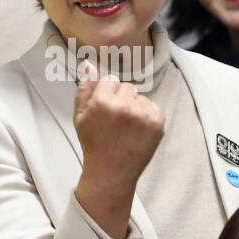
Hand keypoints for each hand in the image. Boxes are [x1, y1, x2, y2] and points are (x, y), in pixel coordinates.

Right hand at [73, 61, 164, 237]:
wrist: (111, 172)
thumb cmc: (94, 145)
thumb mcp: (80, 116)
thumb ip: (85, 88)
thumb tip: (90, 65)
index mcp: (103, 102)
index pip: (111, 79)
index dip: (107, 94)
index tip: (106, 110)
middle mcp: (124, 106)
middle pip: (127, 87)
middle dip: (121, 99)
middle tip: (115, 121)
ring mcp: (143, 115)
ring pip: (141, 97)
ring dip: (135, 107)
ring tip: (126, 128)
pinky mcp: (157, 124)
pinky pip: (153, 107)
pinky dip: (147, 116)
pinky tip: (137, 131)